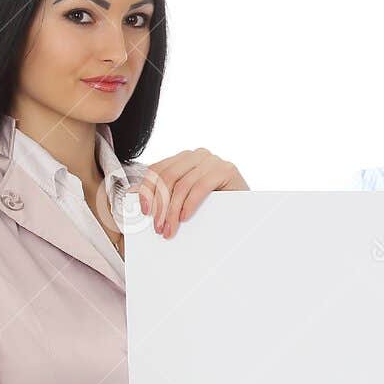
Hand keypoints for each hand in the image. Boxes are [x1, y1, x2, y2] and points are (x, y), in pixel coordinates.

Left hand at [134, 147, 248, 238]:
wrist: (248, 209)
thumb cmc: (216, 204)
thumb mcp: (186, 197)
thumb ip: (165, 193)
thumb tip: (135, 194)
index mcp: (185, 158)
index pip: (157, 169)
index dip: (147, 190)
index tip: (145, 211)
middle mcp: (197, 154)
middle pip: (167, 176)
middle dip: (160, 205)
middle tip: (158, 227)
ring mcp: (213, 160)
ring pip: (181, 184)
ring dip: (172, 210)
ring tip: (170, 228)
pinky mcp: (226, 169)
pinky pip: (199, 187)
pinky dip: (189, 204)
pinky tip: (185, 217)